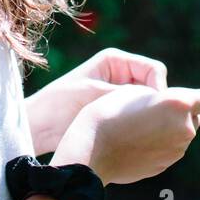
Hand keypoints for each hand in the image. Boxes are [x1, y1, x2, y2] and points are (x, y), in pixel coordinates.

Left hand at [26, 48, 168, 154]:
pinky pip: (139, 118)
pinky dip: (141, 126)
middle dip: (154, 105)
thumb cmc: (61, 103)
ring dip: (147, 117)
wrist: (40, 126)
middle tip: (151, 125)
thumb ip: (124, 95)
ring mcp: (120, 95)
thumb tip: (156, 101)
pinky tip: (137, 138)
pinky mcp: (118, 113)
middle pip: (154, 87)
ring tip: (142, 133)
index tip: (153, 110)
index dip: (159, 89)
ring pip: (148, 105)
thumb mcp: (94, 94)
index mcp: (116, 61)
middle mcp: (122, 75)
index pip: (154, 70)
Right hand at [51, 84, 199, 185]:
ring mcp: (175, 151)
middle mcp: (184, 129)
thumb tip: (180, 112)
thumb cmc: (109, 112)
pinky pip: (166, 150)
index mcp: (179, 104)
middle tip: (152, 110)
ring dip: (168, 129)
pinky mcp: (164, 166)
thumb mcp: (136, 90)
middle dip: (181, 114)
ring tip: (139, 126)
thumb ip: (164, 98)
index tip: (185, 98)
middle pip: (195, 118)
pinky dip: (157, 145)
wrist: (91, 150)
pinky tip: (135, 142)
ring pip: (180, 135)